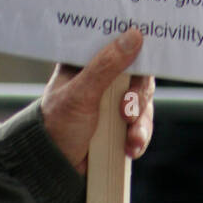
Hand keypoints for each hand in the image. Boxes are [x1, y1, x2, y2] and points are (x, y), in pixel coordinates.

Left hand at [40, 27, 155, 174]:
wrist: (54, 166)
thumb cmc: (57, 124)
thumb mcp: (80, 93)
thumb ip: (106, 65)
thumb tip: (134, 36)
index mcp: (87, 60)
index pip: (118, 43)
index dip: (136, 47)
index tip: (148, 52)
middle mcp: (103, 76)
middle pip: (139, 75)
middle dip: (138, 96)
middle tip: (126, 111)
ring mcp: (114, 100)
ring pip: (143, 102)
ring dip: (141, 120)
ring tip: (131, 137)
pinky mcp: (121, 123)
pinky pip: (142, 124)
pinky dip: (140, 136)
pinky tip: (130, 146)